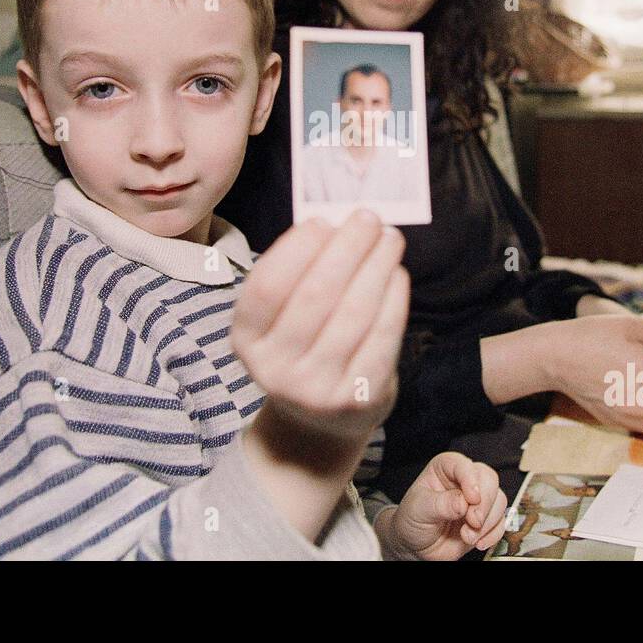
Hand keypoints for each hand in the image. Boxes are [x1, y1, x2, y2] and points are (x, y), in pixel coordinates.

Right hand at [233, 210, 408, 447]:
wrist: (317, 425)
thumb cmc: (302, 349)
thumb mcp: (280, 320)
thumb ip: (298, 276)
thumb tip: (338, 225)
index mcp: (246, 340)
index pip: (268, 285)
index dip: (296, 248)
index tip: (323, 220)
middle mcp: (274, 368)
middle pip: (316, 294)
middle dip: (347, 247)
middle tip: (368, 218)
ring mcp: (316, 389)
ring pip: (354, 312)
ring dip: (376, 266)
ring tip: (389, 239)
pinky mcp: (357, 399)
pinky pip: (382, 337)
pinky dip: (393, 299)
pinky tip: (396, 274)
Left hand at [376, 452, 508, 559]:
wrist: (415, 545)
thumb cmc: (412, 520)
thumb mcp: (419, 509)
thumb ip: (441, 504)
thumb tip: (463, 503)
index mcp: (446, 468)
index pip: (464, 465)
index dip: (471, 480)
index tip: (471, 499)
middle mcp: (465, 480)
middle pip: (489, 479)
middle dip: (484, 503)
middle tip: (473, 521)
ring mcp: (478, 500)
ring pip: (499, 501)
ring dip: (487, 522)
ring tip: (467, 537)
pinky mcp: (486, 520)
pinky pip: (501, 523)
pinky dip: (493, 534)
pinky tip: (478, 543)